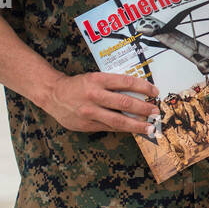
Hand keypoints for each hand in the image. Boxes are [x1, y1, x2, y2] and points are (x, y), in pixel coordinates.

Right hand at [41, 71, 158, 134]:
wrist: (53, 95)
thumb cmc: (78, 85)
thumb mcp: (94, 78)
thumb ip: (112, 84)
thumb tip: (137, 93)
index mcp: (97, 79)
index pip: (126, 82)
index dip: (143, 87)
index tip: (155, 92)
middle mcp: (94, 95)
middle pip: (124, 102)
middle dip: (143, 108)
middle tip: (156, 111)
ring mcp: (90, 111)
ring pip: (118, 120)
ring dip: (136, 124)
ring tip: (149, 127)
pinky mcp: (86, 124)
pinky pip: (109, 127)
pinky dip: (122, 129)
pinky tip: (133, 130)